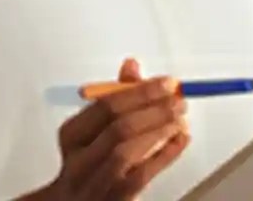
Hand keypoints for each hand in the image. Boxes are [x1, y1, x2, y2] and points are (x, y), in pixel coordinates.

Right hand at [34, 58, 188, 200]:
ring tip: (179, 118)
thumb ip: (115, 97)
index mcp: (72, 135)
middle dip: (153, 110)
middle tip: (178, 100)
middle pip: (118, 129)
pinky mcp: (115, 200)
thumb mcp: (94, 130)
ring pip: (127, 153)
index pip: (106, 106)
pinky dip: (165, 154)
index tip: (166, 83)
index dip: (140, 92)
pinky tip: (180, 139)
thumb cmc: (88, 163)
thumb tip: (132, 66)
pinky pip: (142, 176)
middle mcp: (79, 160)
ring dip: (158, 131)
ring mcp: (95, 184)